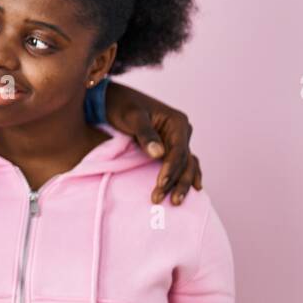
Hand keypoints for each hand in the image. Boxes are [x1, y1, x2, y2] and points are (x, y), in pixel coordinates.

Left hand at [103, 81, 202, 204]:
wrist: (111, 100)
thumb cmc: (120, 105)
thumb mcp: (132, 116)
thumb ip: (145, 134)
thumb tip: (159, 154)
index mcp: (177, 122)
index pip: (178, 151)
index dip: (171, 169)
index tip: (161, 184)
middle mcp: (181, 132)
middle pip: (184, 162)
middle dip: (176, 182)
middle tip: (166, 200)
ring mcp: (177, 141)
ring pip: (186, 166)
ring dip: (181, 184)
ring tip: (175, 202)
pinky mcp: (168, 149)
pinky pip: (181, 165)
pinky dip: (184, 177)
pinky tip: (191, 190)